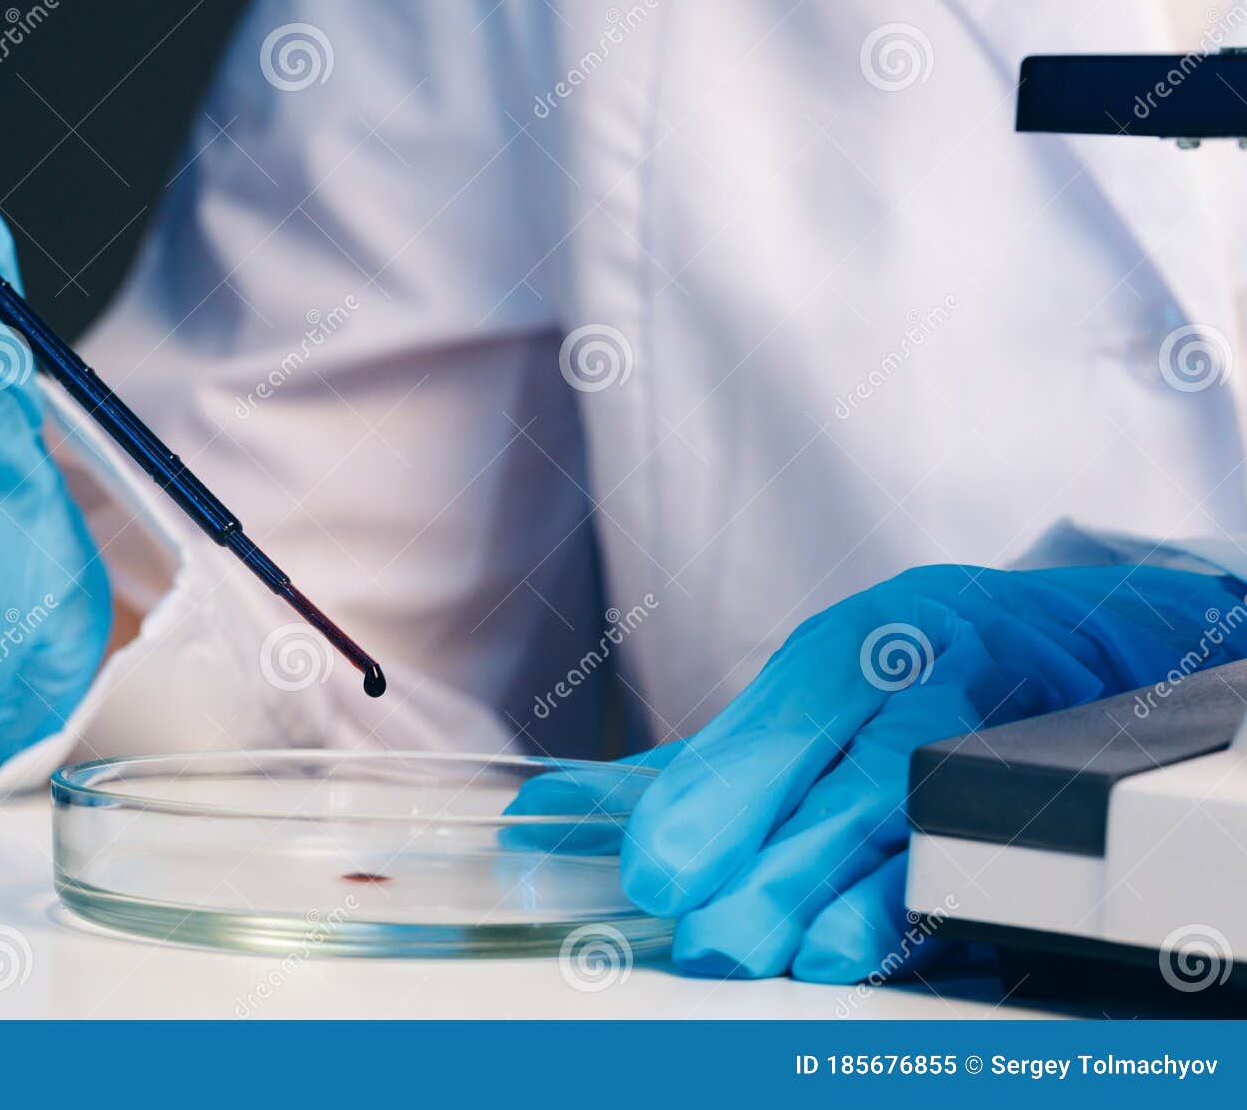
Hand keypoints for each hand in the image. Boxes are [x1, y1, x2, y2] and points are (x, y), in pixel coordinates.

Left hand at [619, 563, 1246, 981]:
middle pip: (858, 779)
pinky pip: (988, 863)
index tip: (654, 870)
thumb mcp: (797, 694)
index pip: (792, 714)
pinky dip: (929, 913)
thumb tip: (543, 821)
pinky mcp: (1037, 808)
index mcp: (860, 645)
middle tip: (707, 938)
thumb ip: (686, 768)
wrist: (1057, 648)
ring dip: (854, 898)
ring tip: (790, 956)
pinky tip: (866, 952)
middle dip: (780, 863)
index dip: (723, 792)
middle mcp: (934, 682)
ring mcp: (1000, 741)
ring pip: (925, 825)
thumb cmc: (899, 678)